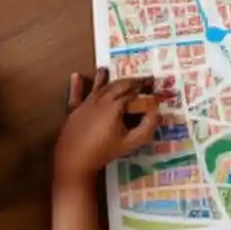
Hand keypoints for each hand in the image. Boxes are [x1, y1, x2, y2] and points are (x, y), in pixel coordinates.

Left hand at [54, 69, 161, 184]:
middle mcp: (100, 100)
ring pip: (99, 87)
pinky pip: (76, 94)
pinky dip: (76, 84)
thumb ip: (146, 127)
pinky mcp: (74, 110)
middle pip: (117, 86)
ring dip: (107, 78)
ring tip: (108, 69)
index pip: (133, 92)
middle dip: (130, 81)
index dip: (145, 88)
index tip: (153, 86)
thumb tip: (156, 112)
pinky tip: (75, 75)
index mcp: (115, 105)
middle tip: (140, 80)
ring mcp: (86, 103)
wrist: (75, 161)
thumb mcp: (130, 143)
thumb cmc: (105, 152)